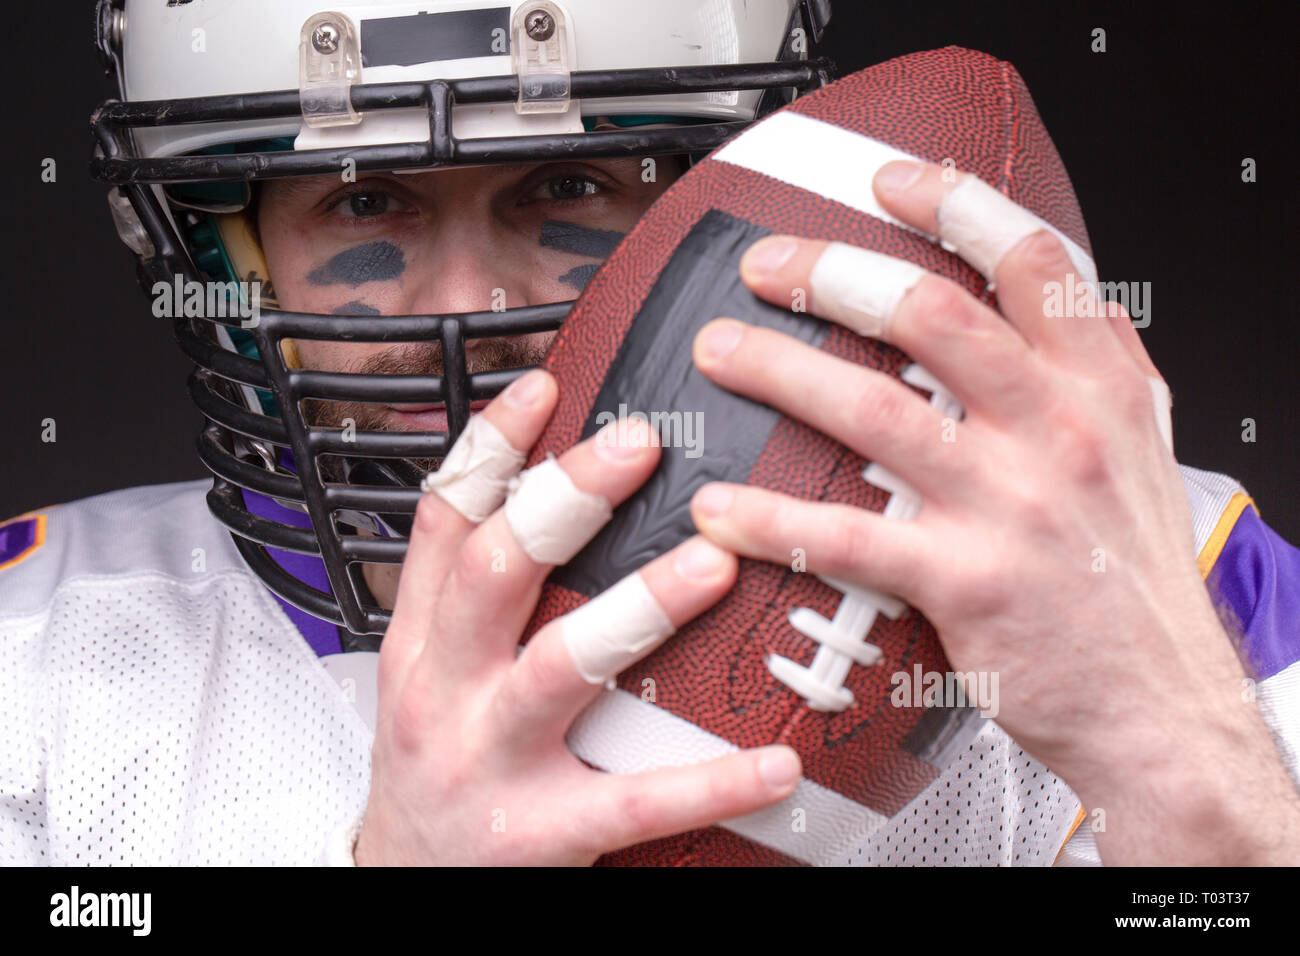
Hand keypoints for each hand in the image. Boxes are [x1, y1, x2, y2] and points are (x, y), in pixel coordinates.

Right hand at [354, 370, 800, 865]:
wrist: (406, 883)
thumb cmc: (437, 758)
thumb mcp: (429, 667)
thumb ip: (473, 589)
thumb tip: (546, 493)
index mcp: (423, 639)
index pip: (443, 521)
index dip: (490, 447)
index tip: (548, 385)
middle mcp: (446, 689)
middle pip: (496, 573)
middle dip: (564, 499)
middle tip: (640, 443)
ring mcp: (488, 761)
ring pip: (560, 669)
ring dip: (638, 609)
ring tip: (713, 562)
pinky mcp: (537, 833)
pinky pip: (631, 802)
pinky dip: (707, 781)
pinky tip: (774, 761)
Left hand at [687, 160, 1299, 863]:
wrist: (1160, 705)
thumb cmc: (1134, 583)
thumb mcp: (1138, 452)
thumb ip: (1089, 375)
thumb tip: (1043, 308)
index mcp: (1101, 386)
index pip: (1031, 260)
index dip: (953, 205)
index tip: (888, 182)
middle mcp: (1058, 430)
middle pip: (932, 314)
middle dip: (834, 274)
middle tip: (768, 267)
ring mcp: (1011, 505)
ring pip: (876, 410)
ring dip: (783, 371)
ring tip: (722, 351)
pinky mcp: (966, 582)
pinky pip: (850, 538)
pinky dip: (775, 521)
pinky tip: (723, 510)